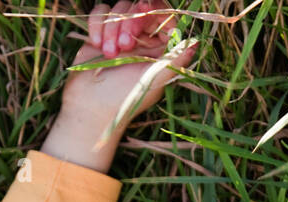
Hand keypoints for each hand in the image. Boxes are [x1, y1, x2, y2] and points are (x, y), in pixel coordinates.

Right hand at [42, 0, 196, 171]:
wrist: (92, 106)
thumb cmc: (127, 97)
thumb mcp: (156, 79)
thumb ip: (176, 59)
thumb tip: (195, 42)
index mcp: (161, 49)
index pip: (165, 17)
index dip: (157, 8)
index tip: (145, 8)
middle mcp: (144, 40)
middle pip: (141, 9)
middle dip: (131, 22)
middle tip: (125, 45)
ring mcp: (122, 35)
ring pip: (120, 9)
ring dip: (113, 28)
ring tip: (110, 54)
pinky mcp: (101, 33)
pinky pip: (101, 13)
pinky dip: (98, 25)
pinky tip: (97, 44)